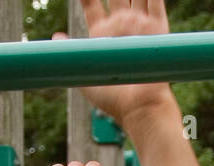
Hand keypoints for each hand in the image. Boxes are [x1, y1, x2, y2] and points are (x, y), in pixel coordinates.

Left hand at [69, 1, 175, 127]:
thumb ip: (71, 52)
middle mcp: (122, 26)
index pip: (91, 4)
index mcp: (102, 34)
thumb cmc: (112, 99)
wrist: (140, 106)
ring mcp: (140, 25)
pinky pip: (155, 2)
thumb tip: (55, 36)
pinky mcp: (157, 29)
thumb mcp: (84, 74)